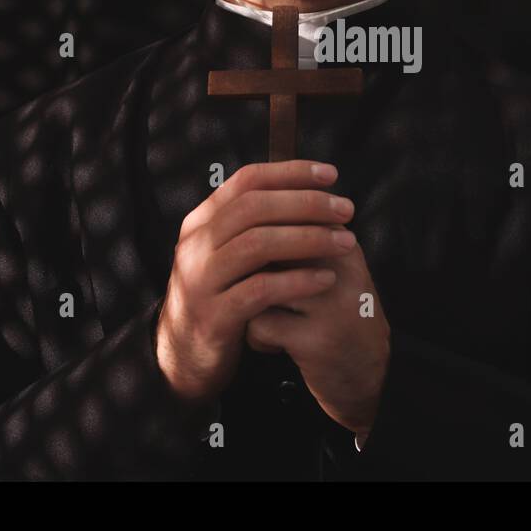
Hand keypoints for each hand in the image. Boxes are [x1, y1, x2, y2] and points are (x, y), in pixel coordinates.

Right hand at [155, 160, 357, 410]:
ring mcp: (200, 280)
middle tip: (346, 210)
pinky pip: (260, 290)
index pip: (247, 180)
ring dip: (308, 238)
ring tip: (346, 242)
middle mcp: (195, 245)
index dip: (291, 173)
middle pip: (254, 207)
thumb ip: (255, 224)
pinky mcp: (213, 316)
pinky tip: (327, 279)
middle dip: (306, 204)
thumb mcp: (229, 254)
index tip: (332, 175)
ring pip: (257, 244)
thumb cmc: (222, 296)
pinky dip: (297, 281)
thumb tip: (311, 190)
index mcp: (201, 221)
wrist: (184, 356)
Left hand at [245, 231, 390, 440]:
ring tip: (264, 318)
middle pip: (268, 248)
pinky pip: (259, 325)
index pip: (285, 219)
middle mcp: (340, 269)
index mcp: (343, 245)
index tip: (263, 266)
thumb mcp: (332, 270)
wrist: (371, 374)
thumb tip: (247, 213)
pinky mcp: (316, 340)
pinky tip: (274, 345)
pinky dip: (257, 338)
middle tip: (252, 289)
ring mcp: (330, 305)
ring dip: (250, 305)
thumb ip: (301, 240)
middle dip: (250, 271)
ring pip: (258, 285)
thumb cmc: (341, 315)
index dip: (259, 241)